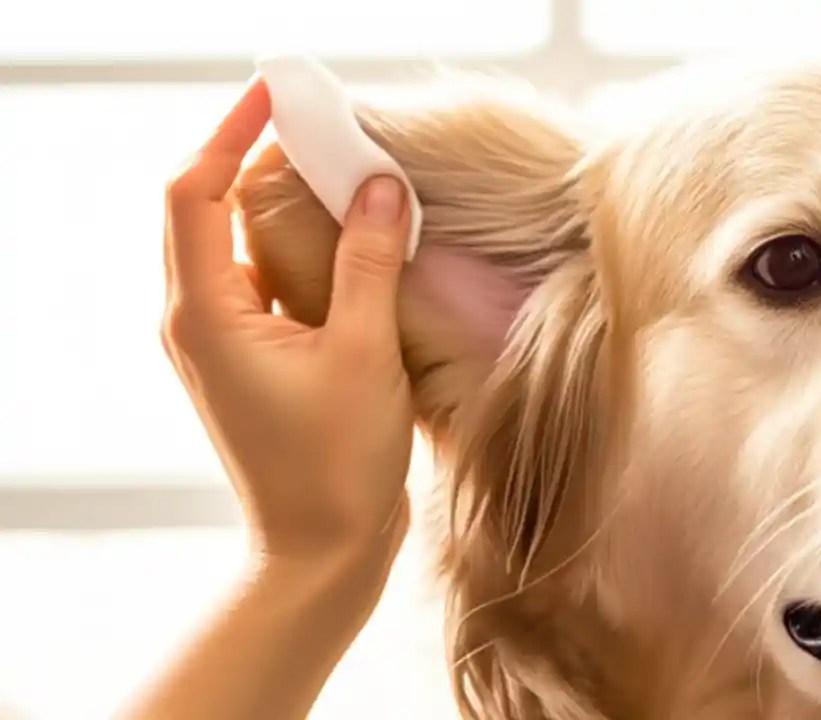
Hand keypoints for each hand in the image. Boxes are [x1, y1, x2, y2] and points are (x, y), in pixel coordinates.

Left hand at [162, 79, 414, 564]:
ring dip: (276, 203)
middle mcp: (197, 321)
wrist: (322, 552)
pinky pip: (261, 280)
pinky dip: (295, 247)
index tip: (276, 96)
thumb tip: (381, 187)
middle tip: (317, 126)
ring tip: (337, 169)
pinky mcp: (251, 359)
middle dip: (254, 159)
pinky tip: (347, 238)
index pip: (194, 194)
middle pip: (207, 209)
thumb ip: (368, 263)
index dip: (228, 134)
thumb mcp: (362, 354)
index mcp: (204, 314)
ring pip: (235, 244)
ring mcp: (221, 342)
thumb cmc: (335, 466)